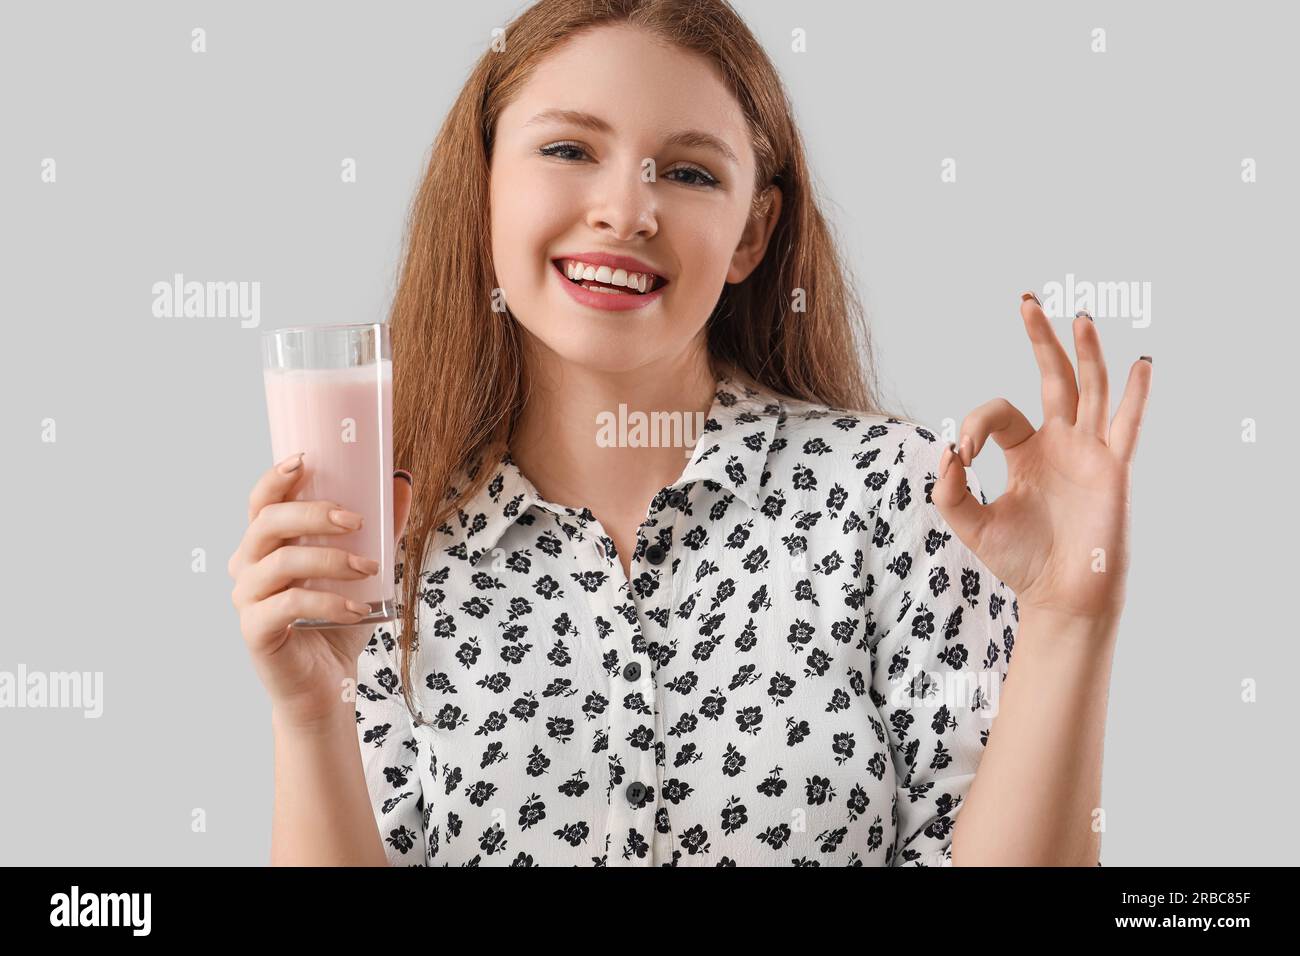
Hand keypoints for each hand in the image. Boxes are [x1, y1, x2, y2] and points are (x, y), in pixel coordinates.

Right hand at [227, 454, 413, 727]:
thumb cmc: (339, 622)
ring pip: (281, 562)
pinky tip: (359, 608)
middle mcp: (247, 567)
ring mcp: (246, 600)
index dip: (276, 478)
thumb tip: (401, 480)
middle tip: (355, 520)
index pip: (260, 502)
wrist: (328, 685)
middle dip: (313, 514)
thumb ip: (381, 528)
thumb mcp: (366, 569)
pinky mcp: (255, 631)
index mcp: (266, 546)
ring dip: (331, 559)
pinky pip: (290, 604)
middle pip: (267, 523)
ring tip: (370, 568)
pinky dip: (329, 601)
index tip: (305, 460)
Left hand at [932, 294, 1151, 623]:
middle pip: (1053, 378)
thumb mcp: (970, 524)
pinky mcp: (1113, 468)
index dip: (975, 424)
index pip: (1000, 413)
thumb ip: (949, 490)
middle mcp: (1060, 443)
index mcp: (1026, 451)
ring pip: (1090, 389)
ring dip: (1085, 352)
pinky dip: (1135, 394)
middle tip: (1026, 302)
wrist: (1060, 597)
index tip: (963, 454)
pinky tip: (1140, 363)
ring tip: (1080, 315)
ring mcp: (1089, 452)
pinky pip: (1126, 424)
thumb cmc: (1020, 561)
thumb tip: (947, 451)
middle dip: (1040, 339)